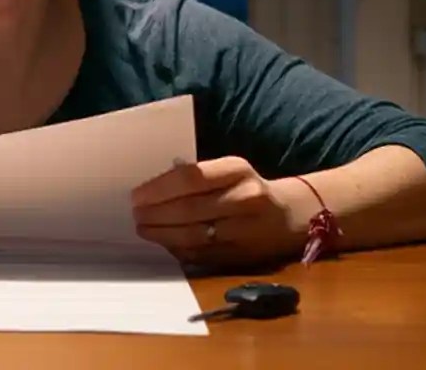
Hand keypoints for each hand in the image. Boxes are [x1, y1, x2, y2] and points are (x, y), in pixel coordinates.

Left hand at [131, 156, 313, 269]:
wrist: (290, 216)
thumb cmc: (246, 188)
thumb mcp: (229, 171)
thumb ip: (196, 178)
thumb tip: (150, 191)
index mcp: (238, 170)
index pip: (191, 177)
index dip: (160, 188)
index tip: (137, 195)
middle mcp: (246, 198)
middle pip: (190, 208)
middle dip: (156, 214)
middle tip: (135, 215)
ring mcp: (246, 230)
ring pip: (194, 235)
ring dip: (163, 234)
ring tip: (144, 230)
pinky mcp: (243, 255)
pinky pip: (202, 254)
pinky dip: (179, 249)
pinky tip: (165, 243)